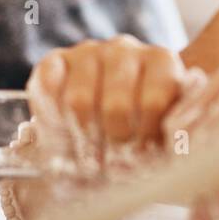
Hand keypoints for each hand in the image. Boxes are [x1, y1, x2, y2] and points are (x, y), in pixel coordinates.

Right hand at [25, 35, 203, 175]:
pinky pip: (48, 88)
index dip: (145, 139)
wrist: (113, 105)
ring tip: (89, 163)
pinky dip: (52, 121)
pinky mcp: (55, 59)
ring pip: (79, 101)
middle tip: (113, 170)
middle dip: (113, 146)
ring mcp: (88, 51)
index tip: (141, 163)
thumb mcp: (166, 126)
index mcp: (160, 61)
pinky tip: (63, 137)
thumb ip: (170, 137)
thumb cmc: (145, 120)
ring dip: (83, 141)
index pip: (153, 102)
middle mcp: (124, 49)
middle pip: (115, 105)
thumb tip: (168, 169)